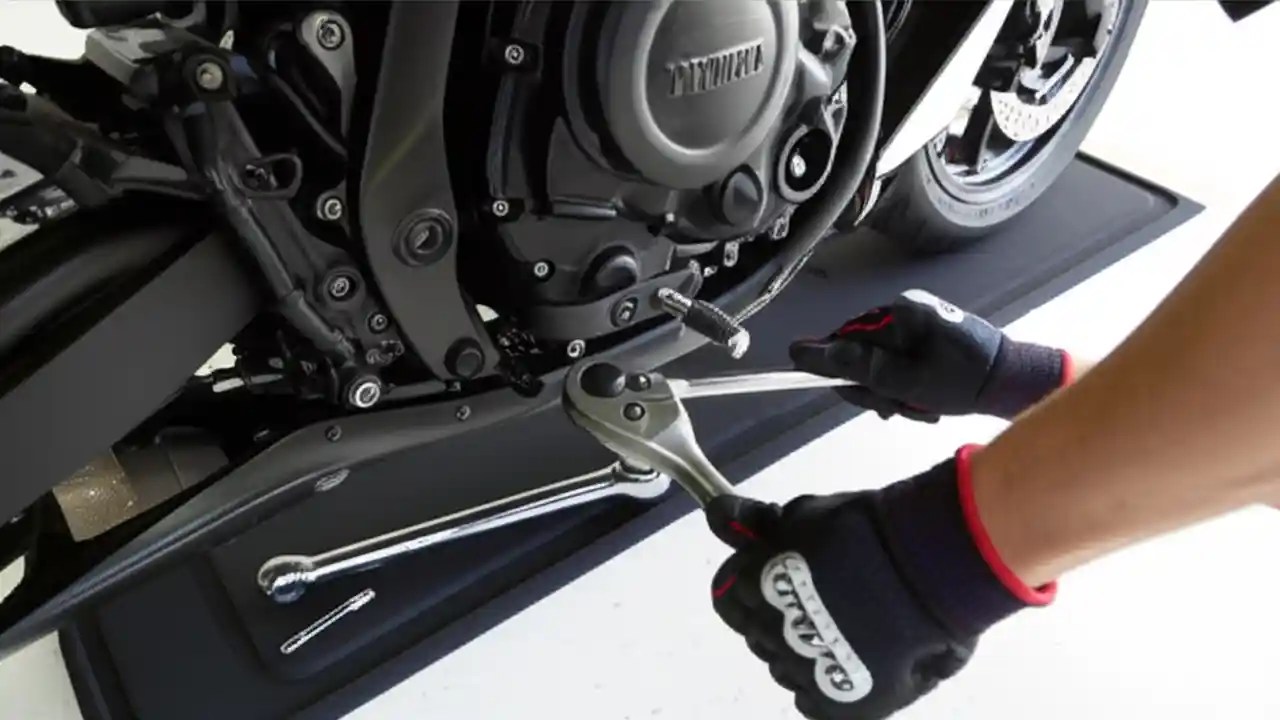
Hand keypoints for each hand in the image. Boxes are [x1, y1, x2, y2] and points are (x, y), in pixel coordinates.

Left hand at [706, 449, 1055, 718]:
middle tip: (824, 601)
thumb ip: (760, 524)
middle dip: (781, 618)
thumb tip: (719, 514)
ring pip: (785, 669)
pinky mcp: (837, 702)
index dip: (755, 589)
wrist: (930, 564)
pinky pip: (812, 701)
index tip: (782, 580)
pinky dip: (828, 686)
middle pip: (758, 634)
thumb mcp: (807, 513)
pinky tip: (855, 659)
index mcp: (756, 585)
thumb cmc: (872, 531)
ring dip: (805, 652)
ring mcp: (803, 670)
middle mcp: (770, 631)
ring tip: (848, 630)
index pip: (729, 596)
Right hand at [789, 290, 1071, 420]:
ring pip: (877, 361)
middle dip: (873, 387)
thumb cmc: (961, 380)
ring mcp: (914, 321)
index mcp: (897, 313)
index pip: (843, 340)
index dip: (838, 371)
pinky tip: (921, 400)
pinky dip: (902, 385)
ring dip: (890, 391)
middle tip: (895, 410)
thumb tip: (802, 352)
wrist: (1009, 380)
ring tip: (916, 408)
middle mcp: (902, 310)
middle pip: (859, 352)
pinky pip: (895, 361)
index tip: (849, 394)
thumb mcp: (904, 381)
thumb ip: (854, 367)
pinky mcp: (924, 334)